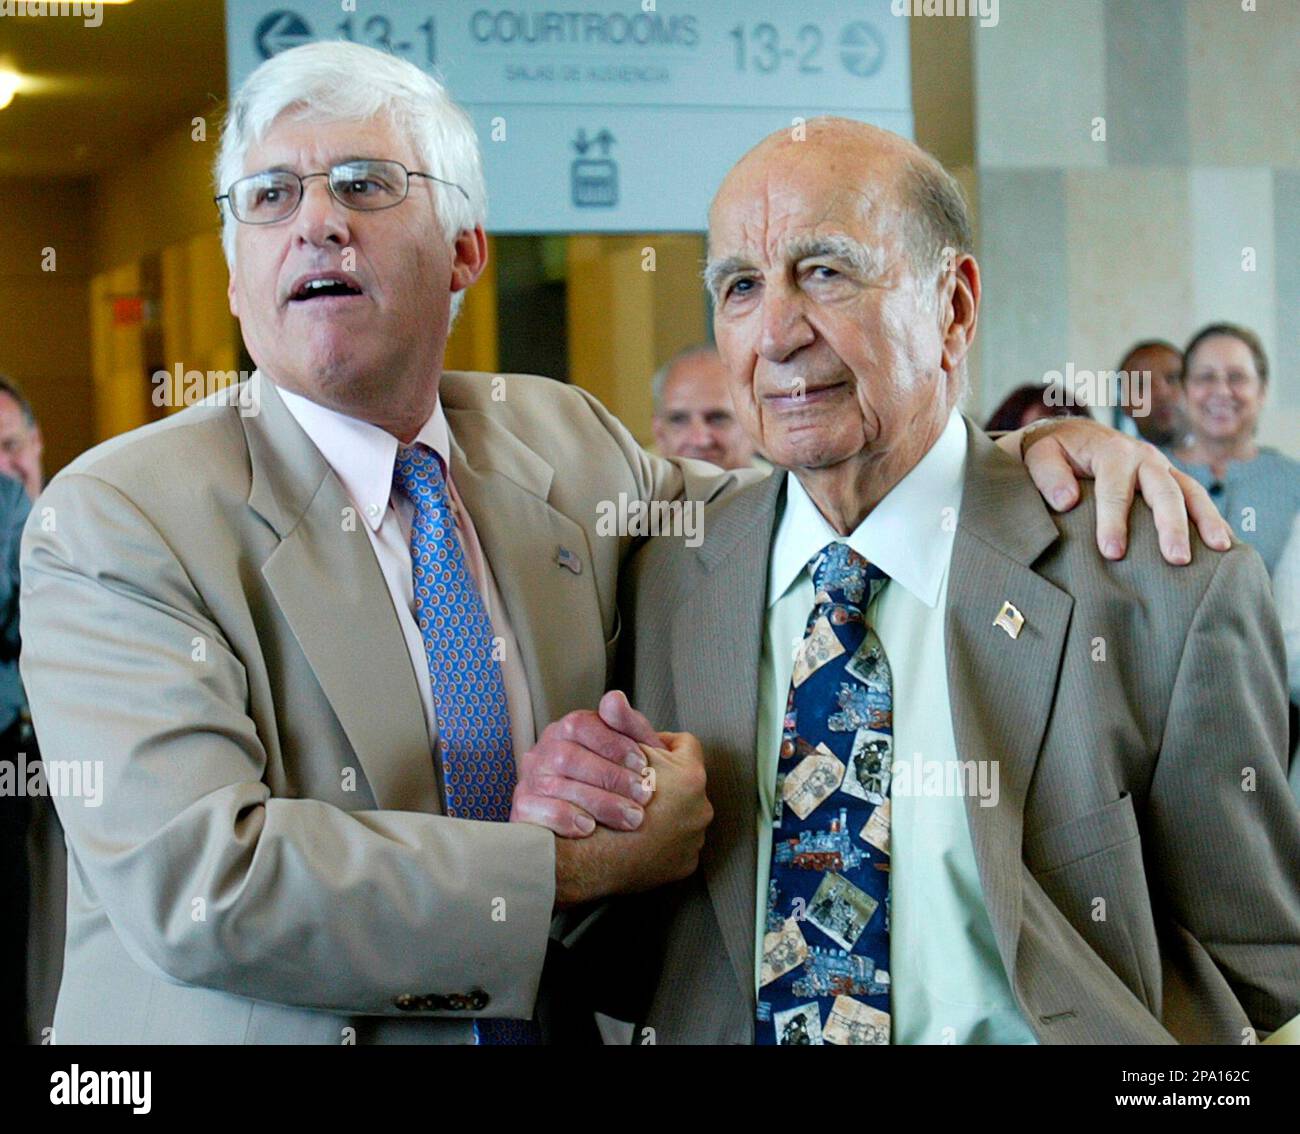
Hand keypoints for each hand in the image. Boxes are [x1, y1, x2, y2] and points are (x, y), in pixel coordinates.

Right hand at [511, 690, 658, 836]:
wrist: (595, 826)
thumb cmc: (616, 782)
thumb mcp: (629, 752)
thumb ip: (627, 725)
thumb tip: (614, 698)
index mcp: (566, 730)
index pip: (580, 725)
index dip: (612, 743)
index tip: (643, 765)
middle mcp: (543, 751)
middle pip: (569, 757)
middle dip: (611, 777)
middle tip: (643, 795)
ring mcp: (529, 780)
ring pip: (556, 785)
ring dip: (599, 802)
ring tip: (630, 817)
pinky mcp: (522, 809)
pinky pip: (537, 810)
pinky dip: (565, 817)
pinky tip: (590, 827)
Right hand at [553, 731, 712, 908]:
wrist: (572, 860)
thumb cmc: (583, 797)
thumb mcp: (601, 751)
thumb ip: (619, 725)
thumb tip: (616, 699)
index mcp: (689, 776)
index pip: (684, 745)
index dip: (657, 744)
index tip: (638, 754)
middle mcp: (700, 810)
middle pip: (684, 782)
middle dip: (659, 779)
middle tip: (636, 783)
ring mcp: (693, 842)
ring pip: (680, 815)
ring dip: (658, 812)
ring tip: (631, 812)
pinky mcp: (680, 868)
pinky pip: (672, 847)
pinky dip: (654, 841)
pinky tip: (631, 836)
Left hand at [997, 418, 1231, 562]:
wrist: (1069, 437)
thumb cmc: (1053, 452)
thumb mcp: (1040, 456)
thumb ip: (1049, 476)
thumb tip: (1067, 500)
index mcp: (1111, 451)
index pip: (1115, 489)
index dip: (1114, 522)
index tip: (1112, 552)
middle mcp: (1143, 457)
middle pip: (1163, 490)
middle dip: (1171, 525)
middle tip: (1175, 559)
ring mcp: (1161, 468)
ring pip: (1190, 491)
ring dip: (1205, 520)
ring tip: (1219, 549)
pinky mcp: (1169, 479)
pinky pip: (1195, 497)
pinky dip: (1209, 517)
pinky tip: (1222, 543)